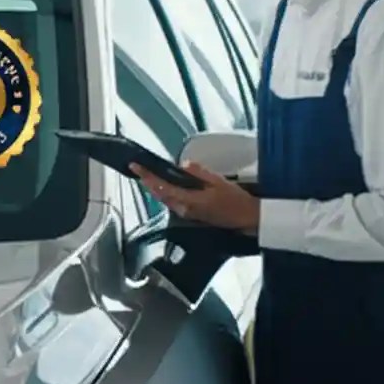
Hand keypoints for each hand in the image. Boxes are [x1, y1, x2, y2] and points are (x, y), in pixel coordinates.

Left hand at [130, 161, 259, 233]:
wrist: (247, 218)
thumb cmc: (236, 201)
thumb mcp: (218, 181)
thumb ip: (198, 172)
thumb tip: (184, 164)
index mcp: (189, 200)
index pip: (161, 187)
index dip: (147, 176)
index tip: (136, 167)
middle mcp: (184, 209)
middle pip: (159, 194)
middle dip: (147, 182)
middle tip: (138, 169)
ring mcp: (187, 213)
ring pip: (164, 199)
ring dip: (154, 187)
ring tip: (147, 175)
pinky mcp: (191, 214)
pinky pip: (172, 202)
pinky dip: (164, 192)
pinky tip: (164, 186)